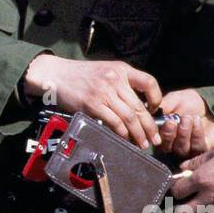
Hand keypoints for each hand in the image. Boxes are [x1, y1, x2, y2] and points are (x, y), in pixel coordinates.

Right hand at [22, 54, 162, 148]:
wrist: (56, 74)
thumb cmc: (80, 75)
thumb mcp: (105, 71)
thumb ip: (121, 84)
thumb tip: (137, 106)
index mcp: (121, 69)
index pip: (149, 82)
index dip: (156, 98)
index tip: (155, 110)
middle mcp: (115, 79)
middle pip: (140, 106)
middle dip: (150, 126)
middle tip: (155, 138)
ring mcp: (104, 92)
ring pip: (129, 117)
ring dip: (138, 134)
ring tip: (143, 143)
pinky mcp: (93, 104)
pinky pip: (114, 122)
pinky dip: (122, 133)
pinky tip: (125, 138)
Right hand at [153, 88, 213, 158]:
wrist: (205, 104)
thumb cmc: (185, 102)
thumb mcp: (172, 100)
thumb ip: (162, 106)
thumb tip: (150, 110)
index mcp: (160, 134)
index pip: (154, 138)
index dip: (157, 132)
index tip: (164, 120)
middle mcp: (171, 145)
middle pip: (167, 147)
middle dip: (169, 134)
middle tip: (173, 121)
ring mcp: (187, 149)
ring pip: (182, 148)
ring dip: (184, 133)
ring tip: (187, 117)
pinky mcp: (201, 149)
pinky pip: (198, 146)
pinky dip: (197, 133)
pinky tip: (197, 121)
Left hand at [170, 144, 213, 208]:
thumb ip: (197, 161)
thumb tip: (183, 167)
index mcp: (200, 180)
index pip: (177, 191)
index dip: (177, 188)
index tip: (180, 186)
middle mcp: (206, 197)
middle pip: (183, 212)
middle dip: (180, 209)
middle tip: (184, 203)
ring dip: (197, 212)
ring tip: (201, 205)